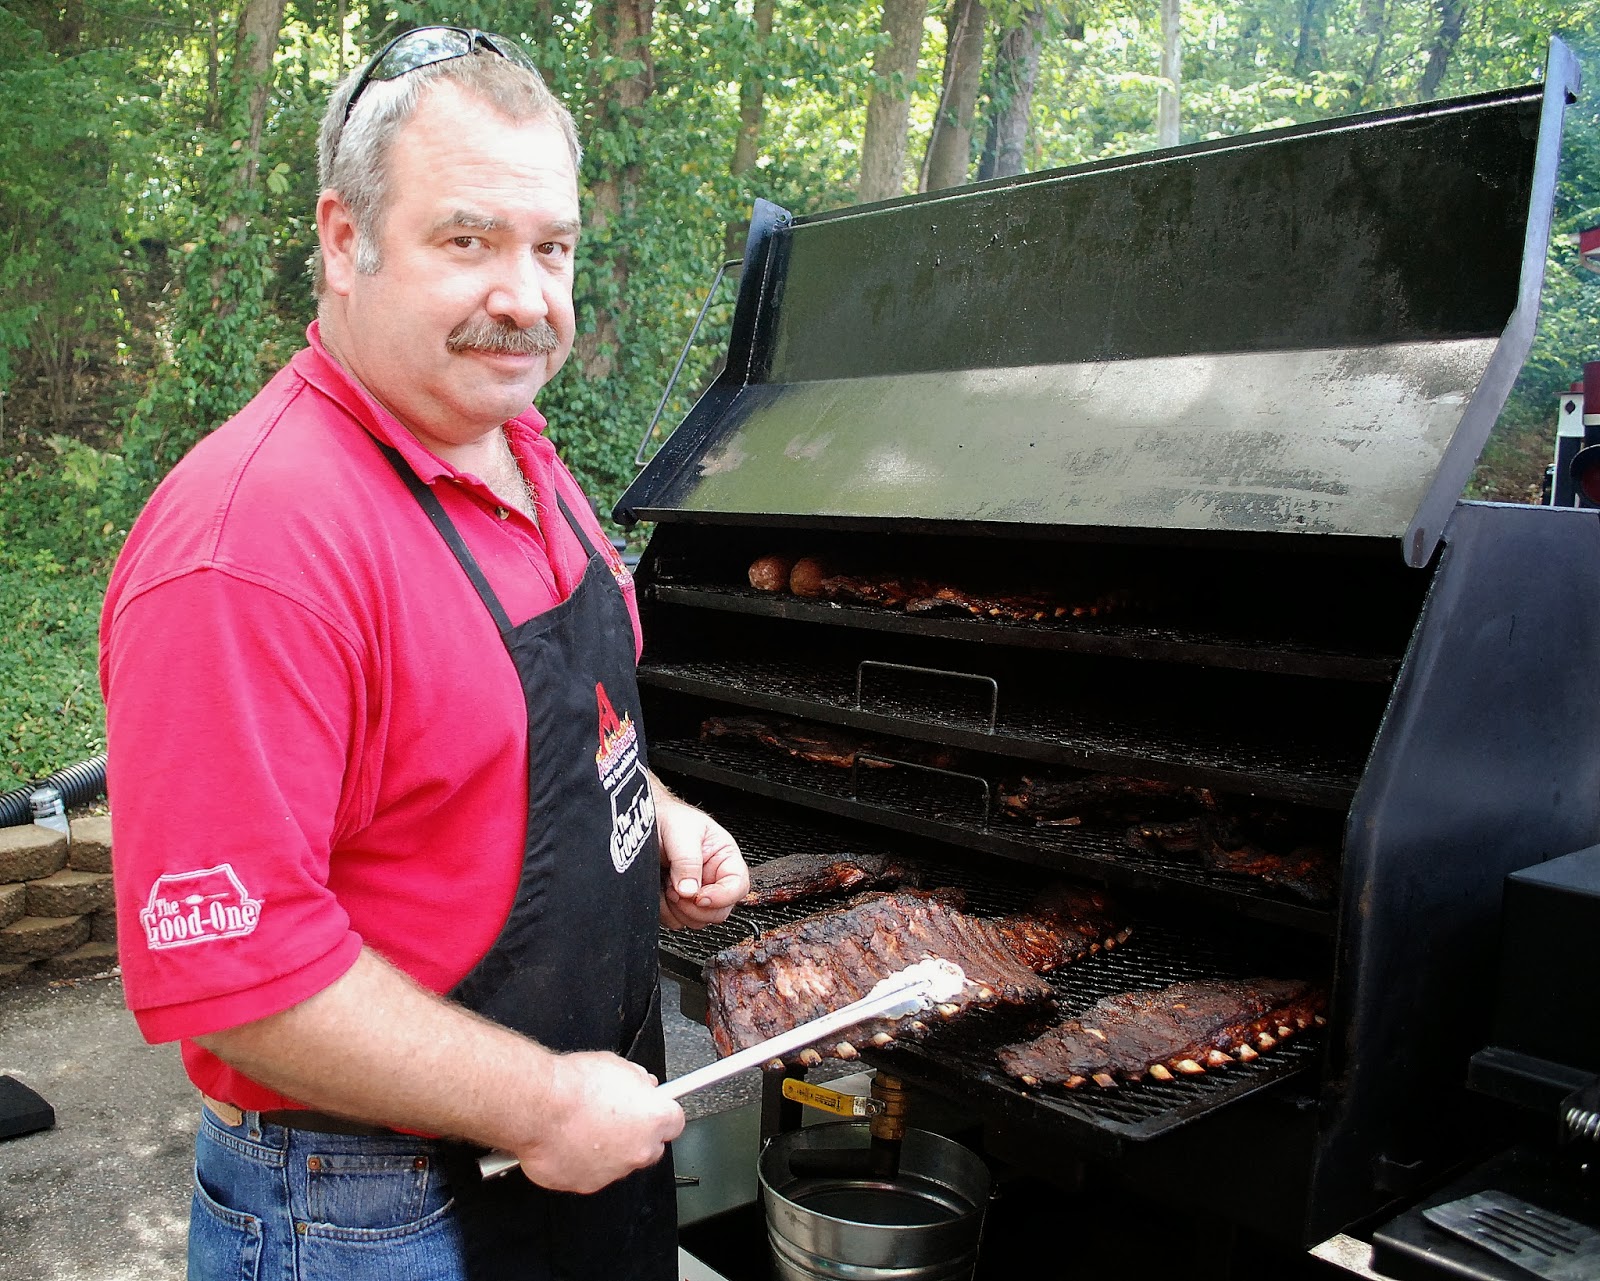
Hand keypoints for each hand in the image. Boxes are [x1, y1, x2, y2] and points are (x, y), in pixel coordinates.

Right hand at [513, 1051, 683, 1193]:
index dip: (660, 1113)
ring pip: (619, 1163)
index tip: (650, 1109)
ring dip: (608, 1150)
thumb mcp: (617, 1066)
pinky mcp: (585, 1185)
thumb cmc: (575, 1086)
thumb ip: (637, 1080)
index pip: (674, 1122)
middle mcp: (639, 1150)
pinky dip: (581, 1162)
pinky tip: (568, 1142)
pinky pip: (589, 1174)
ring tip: (583, 1127)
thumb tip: (640, 1084)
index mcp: (654, 1119)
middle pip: (650, 1148)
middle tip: (614, 1118)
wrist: (540, 1108)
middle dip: (637, 1135)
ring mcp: (613, 1172)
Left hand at [653, 782, 748, 929]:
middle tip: (676, 889)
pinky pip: (676, 921)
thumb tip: (690, 891)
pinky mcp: (678, 903)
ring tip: (667, 885)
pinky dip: (665, 911)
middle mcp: (714, 878)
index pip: (738, 887)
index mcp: (725, 858)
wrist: (641, 822)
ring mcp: (696, 894)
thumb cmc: (668, 819)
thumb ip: (687, 861)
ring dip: (679, 909)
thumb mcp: (681, 832)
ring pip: (698, 920)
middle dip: (696, 906)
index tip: (700, 897)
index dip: (722, 897)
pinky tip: (660, 891)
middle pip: (720, 912)